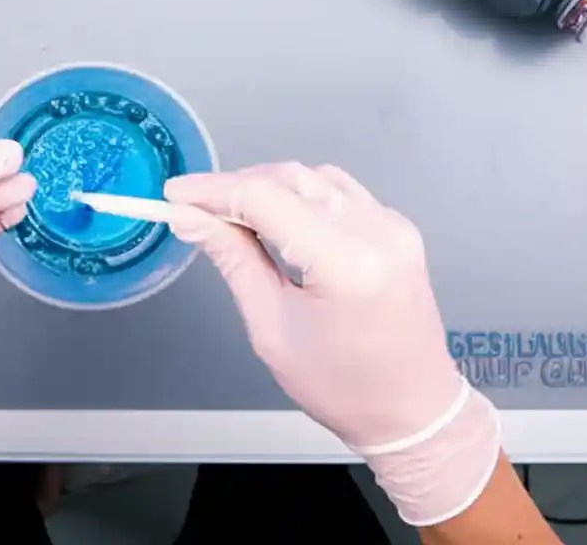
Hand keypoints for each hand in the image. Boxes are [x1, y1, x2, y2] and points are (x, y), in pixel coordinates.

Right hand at [165, 163, 500, 526]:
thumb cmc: (343, 386)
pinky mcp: (396, 228)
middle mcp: (376, 232)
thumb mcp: (271, 328)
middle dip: (236, 187)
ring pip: (314, 178)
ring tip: (232, 219)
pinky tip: (277, 222)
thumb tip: (191, 220)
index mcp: (346, 263)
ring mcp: (392, 226)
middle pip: (289, 178)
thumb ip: (232, 260)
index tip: (176, 195)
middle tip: (194, 210)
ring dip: (268, 187)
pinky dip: (301, 197)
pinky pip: (339, 192)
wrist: (410, 409)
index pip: (264, 198)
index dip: (212, 191)